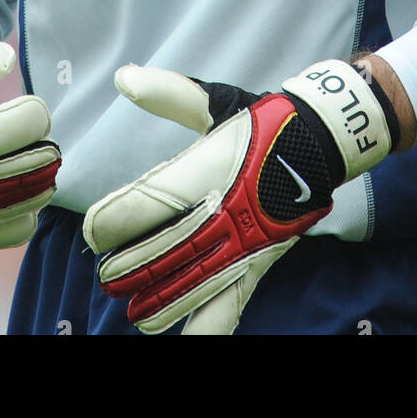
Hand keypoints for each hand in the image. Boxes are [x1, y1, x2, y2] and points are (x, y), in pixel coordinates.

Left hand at [84, 60, 394, 333]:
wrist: (321, 143)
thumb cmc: (259, 122)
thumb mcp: (215, 102)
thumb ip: (168, 93)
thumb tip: (124, 76)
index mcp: (207, 168)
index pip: (149, 201)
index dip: (114, 220)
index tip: (95, 232)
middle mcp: (224, 209)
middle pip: (164, 249)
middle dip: (129, 267)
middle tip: (107, 277)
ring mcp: (244, 241)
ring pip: (194, 284)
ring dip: (159, 302)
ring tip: (135, 311)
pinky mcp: (260, 263)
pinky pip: (232, 306)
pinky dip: (206, 329)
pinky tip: (186, 341)